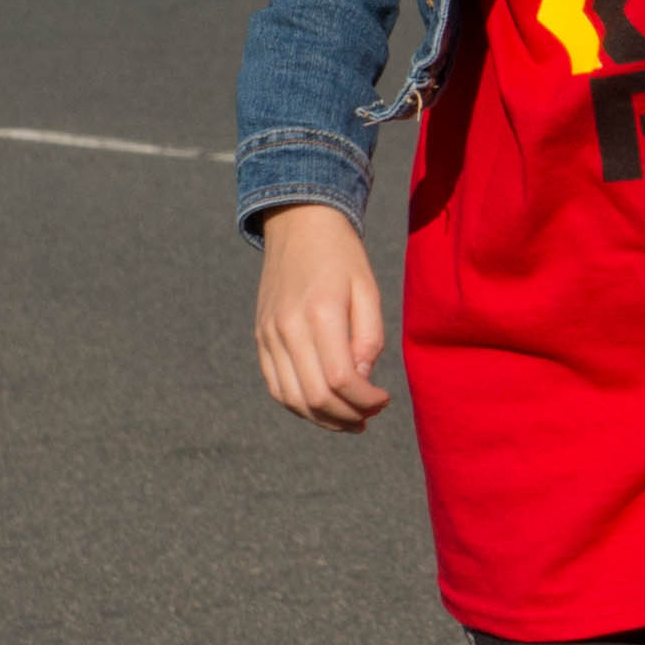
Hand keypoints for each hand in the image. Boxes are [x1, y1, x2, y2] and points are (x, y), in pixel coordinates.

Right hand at [255, 201, 395, 431]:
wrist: (298, 224)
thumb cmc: (341, 256)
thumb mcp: (368, 289)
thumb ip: (369, 337)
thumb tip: (361, 380)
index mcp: (319, 313)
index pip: (340, 380)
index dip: (365, 401)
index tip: (384, 400)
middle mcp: (288, 328)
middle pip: (315, 397)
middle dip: (347, 417)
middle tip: (369, 417)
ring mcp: (269, 335)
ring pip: (292, 399)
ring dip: (323, 419)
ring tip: (350, 420)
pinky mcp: (260, 337)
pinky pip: (275, 386)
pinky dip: (300, 405)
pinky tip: (324, 406)